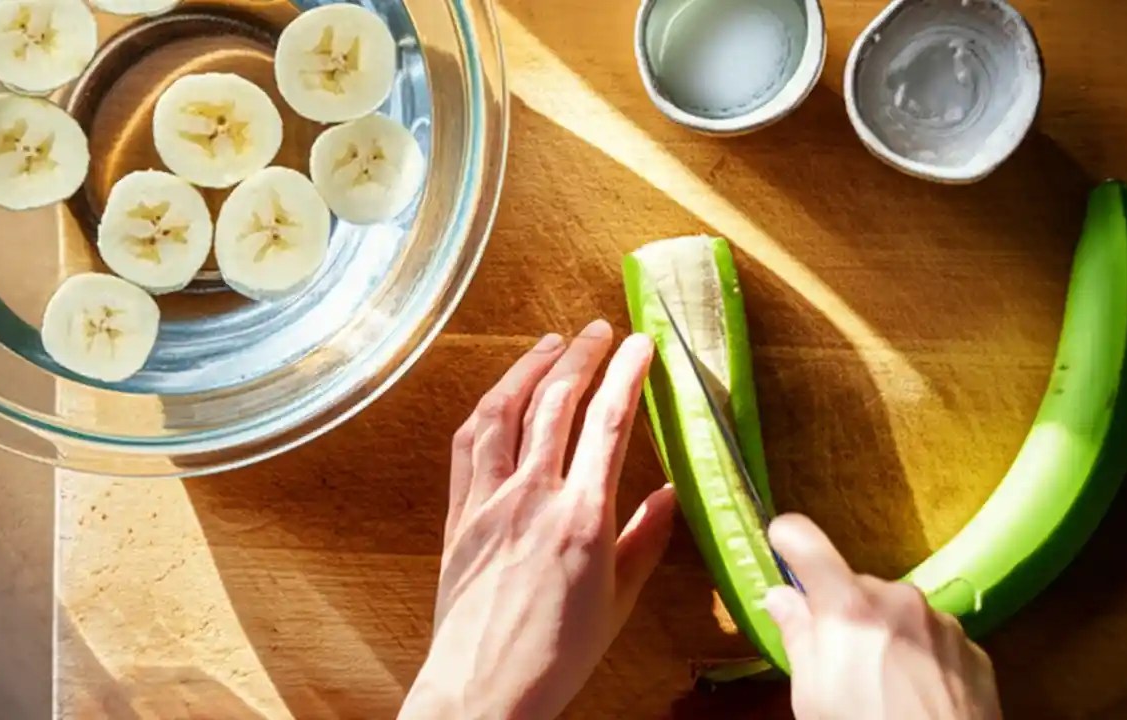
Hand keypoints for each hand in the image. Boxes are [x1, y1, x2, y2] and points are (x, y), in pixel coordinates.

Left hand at [401, 321, 676, 719]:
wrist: (483, 691)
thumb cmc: (557, 655)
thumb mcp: (620, 601)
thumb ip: (646, 538)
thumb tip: (667, 493)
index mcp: (583, 518)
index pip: (609, 422)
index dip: (627, 374)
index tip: (640, 345)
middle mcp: (534, 497)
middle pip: (556, 402)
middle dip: (581, 355)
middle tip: (598, 330)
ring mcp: (490, 501)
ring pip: (504, 411)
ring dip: (528, 368)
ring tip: (549, 343)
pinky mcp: (459, 514)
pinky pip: (468, 444)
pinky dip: (487, 408)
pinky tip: (500, 395)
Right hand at [764, 515, 1000, 719]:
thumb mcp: (812, 699)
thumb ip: (798, 638)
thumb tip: (781, 597)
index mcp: (848, 606)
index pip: (806, 541)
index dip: (788, 539)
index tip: (780, 544)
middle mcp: (898, 598)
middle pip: (854, 586)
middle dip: (843, 613)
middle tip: (839, 660)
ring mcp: (940, 621)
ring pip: (897, 612)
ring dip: (885, 634)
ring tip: (885, 685)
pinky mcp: (972, 647)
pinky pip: (932, 637)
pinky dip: (920, 656)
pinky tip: (918, 695)